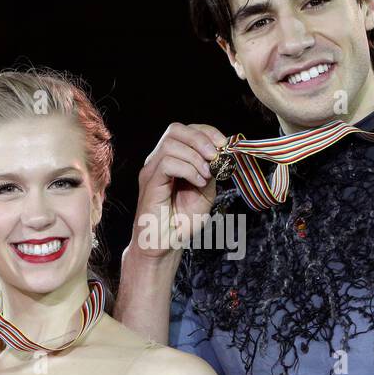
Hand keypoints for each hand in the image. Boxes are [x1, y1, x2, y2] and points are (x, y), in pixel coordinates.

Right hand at [130, 122, 226, 259]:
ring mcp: (152, 171)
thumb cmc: (182, 221)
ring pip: (171, 144)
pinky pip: (167, 163)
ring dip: (195, 157)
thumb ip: (211, 172)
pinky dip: (188, 169)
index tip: (224, 145)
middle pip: (175, 129)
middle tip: (216, 156)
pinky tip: (198, 182)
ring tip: (206, 176)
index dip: (206, 132)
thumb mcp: (205, 192)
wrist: (166, 245)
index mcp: (171, 159)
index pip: (185, 130)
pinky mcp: (150, 183)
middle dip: (200, 138)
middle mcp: (158, 161)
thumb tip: (221, 155)